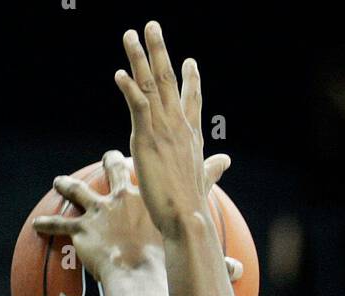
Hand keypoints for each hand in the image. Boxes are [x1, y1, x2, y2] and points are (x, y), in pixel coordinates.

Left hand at [34, 149, 241, 284]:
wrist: (140, 272)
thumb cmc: (166, 265)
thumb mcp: (196, 256)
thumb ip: (218, 259)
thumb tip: (241, 271)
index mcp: (151, 199)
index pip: (156, 174)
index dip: (160, 157)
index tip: (160, 144)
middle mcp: (124, 195)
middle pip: (116, 168)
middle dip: (113, 161)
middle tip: (110, 157)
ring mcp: (101, 210)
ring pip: (80, 190)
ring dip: (69, 186)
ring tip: (58, 181)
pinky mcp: (82, 228)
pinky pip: (61, 224)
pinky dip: (49, 224)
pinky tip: (35, 225)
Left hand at [114, 21, 228, 239]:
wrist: (187, 219)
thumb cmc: (193, 206)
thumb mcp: (204, 180)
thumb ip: (213, 167)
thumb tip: (225, 160)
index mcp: (191, 136)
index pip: (191, 101)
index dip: (191, 80)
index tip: (189, 61)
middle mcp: (178, 127)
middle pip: (168, 81)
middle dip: (160, 52)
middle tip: (152, 26)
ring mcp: (163, 131)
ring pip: (150, 86)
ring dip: (140, 58)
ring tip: (130, 35)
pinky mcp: (147, 140)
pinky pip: (137, 106)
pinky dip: (129, 88)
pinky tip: (119, 73)